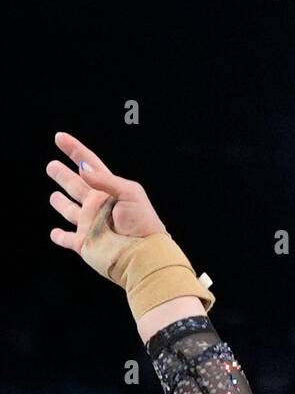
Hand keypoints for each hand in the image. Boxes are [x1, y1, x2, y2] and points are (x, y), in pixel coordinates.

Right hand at [47, 131, 165, 256]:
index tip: (60, 138)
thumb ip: (105, 180)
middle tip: (52, 166)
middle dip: (63, 175)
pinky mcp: (84, 244)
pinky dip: (60, 237)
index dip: (75, 150)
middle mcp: (97, 206)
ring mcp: (90, 225)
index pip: (89, 165)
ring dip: (61, 204)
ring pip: (70, 211)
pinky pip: (68, 239)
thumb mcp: (130, 193)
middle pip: (75, 186)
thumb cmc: (142, 224)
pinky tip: (54, 233)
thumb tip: (82, 169)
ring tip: (53, 197)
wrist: (142, 255)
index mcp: (108, 191)